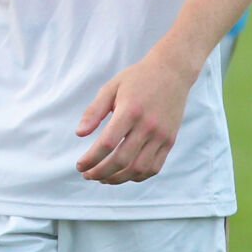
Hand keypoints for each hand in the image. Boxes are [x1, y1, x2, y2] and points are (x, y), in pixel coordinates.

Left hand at [74, 52, 199, 183]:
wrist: (172, 72)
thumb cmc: (137, 78)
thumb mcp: (111, 87)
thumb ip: (94, 111)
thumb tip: (79, 134)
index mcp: (130, 111)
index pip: (107, 144)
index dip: (91, 159)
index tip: (80, 165)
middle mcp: (148, 126)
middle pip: (122, 160)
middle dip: (101, 172)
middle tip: (87, 175)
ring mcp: (162, 135)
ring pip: (139, 169)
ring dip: (118, 178)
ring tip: (103, 178)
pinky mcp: (170, 141)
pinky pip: (155, 167)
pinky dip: (138, 176)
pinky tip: (124, 174)